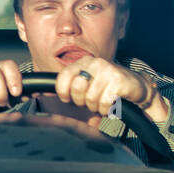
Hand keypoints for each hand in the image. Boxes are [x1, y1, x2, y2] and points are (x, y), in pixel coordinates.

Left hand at [54, 55, 169, 123]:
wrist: (135, 88)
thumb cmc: (105, 89)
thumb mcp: (84, 86)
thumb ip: (67, 88)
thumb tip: (38, 97)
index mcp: (82, 62)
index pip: (62, 78)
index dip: (64, 93)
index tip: (69, 98)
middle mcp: (94, 63)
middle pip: (76, 89)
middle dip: (82, 101)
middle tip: (91, 100)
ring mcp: (107, 70)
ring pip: (90, 99)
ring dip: (97, 106)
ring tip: (104, 100)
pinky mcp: (119, 80)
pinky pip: (104, 103)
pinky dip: (107, 109)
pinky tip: (112, 103)